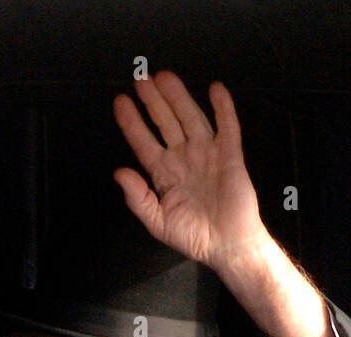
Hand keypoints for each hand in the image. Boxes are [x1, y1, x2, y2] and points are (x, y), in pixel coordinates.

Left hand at [114, 71, 334, 336]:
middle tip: (141, 79)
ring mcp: (207, 154)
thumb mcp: (158, 223)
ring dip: (179, 98)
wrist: (228, 246)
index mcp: (164, 174)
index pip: (144, 142)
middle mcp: (184, 159)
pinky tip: (215, 90)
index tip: (121, 102)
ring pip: (191, 119)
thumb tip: (119, 172)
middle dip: (153, 101)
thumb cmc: (194, 237)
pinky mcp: (231, 156)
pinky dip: (223, 108)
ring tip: (165, 77)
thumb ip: (137, 198)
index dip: (132, 122)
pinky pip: (227, 127)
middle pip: (165, 123)